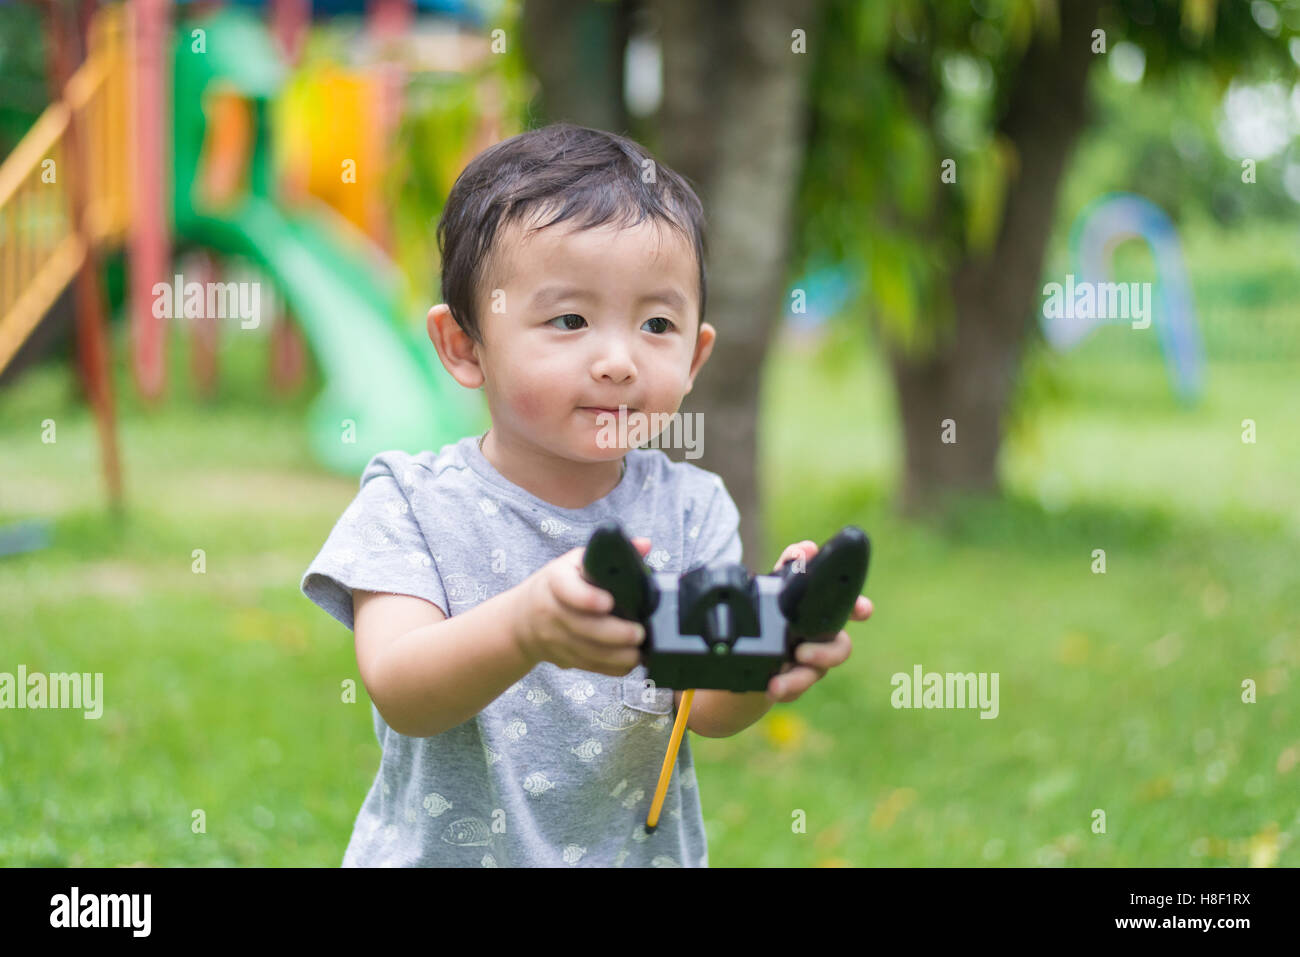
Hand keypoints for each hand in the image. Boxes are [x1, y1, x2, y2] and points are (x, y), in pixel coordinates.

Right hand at [511, 537, 652, 676]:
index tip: (609, 602)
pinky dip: (612, 667)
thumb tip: (645, 545)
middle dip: (614, 633)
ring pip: (588, 652)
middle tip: (638, 632)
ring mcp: (556, 638)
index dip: (587, 598)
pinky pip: (590, 667)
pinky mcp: (564, 658)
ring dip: (617, 655)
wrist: (523, 619)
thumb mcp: (575, 562)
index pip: (566, 588)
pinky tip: (630, 661)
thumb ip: (609, 555)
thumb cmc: (557, 585)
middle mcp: (551, 610)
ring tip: (639, 650)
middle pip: (582, 626)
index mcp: (555, 580)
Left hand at [766, 540, 871, 702]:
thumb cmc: (763, 620)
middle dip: (828, 653)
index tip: (863, 610)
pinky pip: (794, 691)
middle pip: (840, 648)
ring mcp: (806, 666)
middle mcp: (818, 642)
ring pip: (816, 674)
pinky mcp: (790, 686)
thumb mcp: (770, 591)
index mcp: (817, 616)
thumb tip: (806, 548)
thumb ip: (787, 567)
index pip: (846, 610)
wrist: (736, 660)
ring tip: (779, 678)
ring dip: (801, 676)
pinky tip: (771, 687)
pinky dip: (784, 689)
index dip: (858, 608)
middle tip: (803, 651)